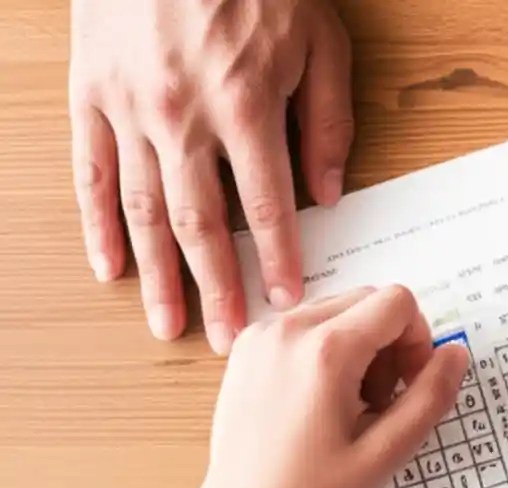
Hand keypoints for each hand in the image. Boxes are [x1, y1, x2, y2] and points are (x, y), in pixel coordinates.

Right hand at [69, 0, 353, 353]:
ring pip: (144, 211)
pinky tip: (109, 267)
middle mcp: (182, 117)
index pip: (267, 208)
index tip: (286, 301)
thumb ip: (326, 122)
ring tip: (170, 325)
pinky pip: (91, 172)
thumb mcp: (319, 42)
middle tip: (229, 340)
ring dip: (158, 275)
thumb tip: (331, 193)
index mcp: (244, 106)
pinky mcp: (91, 95)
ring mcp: (129, 109)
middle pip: (202, 225)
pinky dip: (98, 224)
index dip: (277, 260)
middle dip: (218, 290)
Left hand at [200, 286, 468, 487]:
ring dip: (360, 344)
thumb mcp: (386, 451)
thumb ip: (430, 396)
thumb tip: (455, 353)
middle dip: (390, 341)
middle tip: (380, 399)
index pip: (398, 303)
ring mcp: (262, 335)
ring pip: (339, 309)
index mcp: (325, 351)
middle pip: (369, 299)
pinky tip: (321, 398)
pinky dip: (326, 347)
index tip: (408, 384)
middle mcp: (289, 330)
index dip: (418, 340)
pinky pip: (306, 323)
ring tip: (349, 402)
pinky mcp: (247, 346)